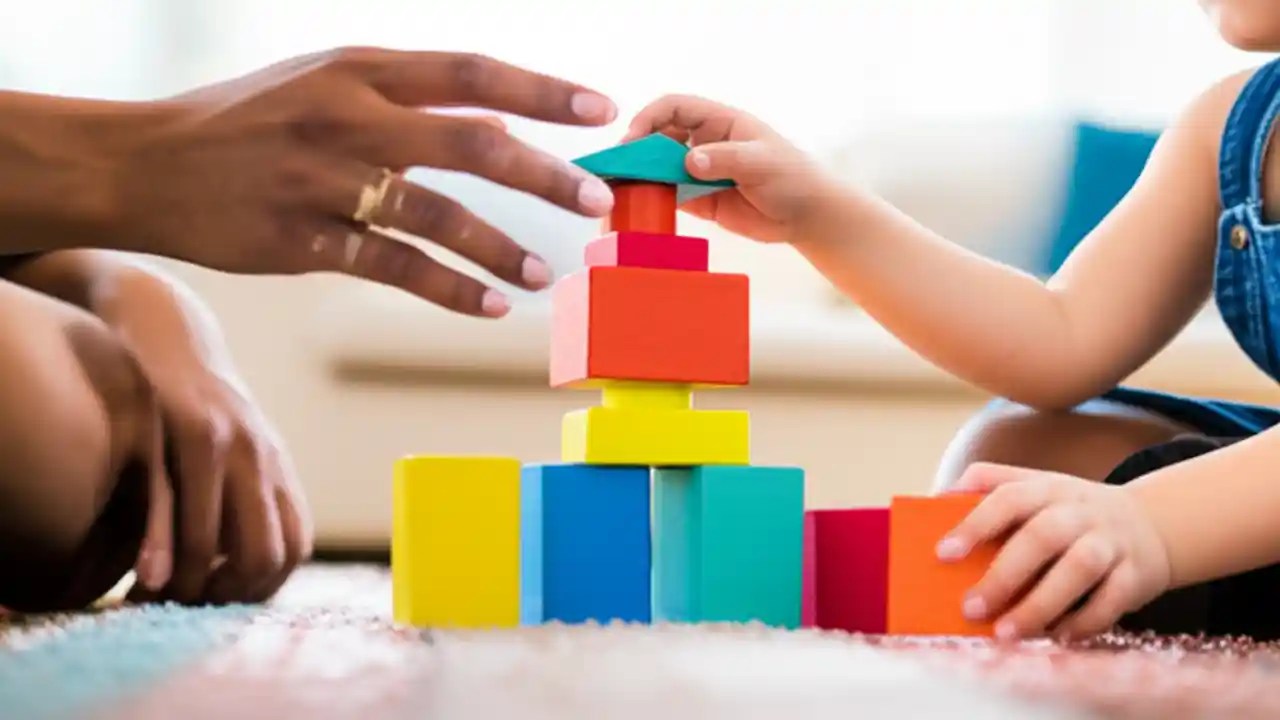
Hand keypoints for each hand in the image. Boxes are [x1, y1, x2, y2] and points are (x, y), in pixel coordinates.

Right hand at [94, 267, 310, 604]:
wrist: (169, 332)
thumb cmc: (195, 406)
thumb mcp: (232, 452)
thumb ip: (246, 502)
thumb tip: (251, 571)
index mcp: (277, 469)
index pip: (293, 549)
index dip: (263, 586)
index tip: (222, 596)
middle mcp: (262, 460)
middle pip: (267, 555)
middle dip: (229, 595)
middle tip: (191, 602)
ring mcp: (227, 444)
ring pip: (219, 542)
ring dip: (189, 581)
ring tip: (157, 591)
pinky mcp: (184, 428)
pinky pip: (176, 507)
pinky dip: (162, 550)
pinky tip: (144, 571)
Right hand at [102, 48, 618, 316]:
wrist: (143, 162)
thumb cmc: (245, 121)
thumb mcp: (319, 78)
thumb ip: (397, 94)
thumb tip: (489, 116)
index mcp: (358, 68)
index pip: (469, 72)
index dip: (540, 91)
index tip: (599, 108)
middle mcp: (346, 116)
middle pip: (469, 144)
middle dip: (542, 174)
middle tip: (594, 201)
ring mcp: (323, 179)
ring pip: (435, 213)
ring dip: (499, 246)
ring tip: (544, 273)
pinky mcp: (301, 239)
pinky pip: (393, 267)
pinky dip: (448, 288)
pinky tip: (489, 305)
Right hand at [622, 94, 834, 243]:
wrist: (807, 215)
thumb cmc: (791, 177)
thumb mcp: (761, 162)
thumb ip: (725, 159)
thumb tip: (689, 160)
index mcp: (719, 121)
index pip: (674, 108)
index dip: (649, 118)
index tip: (634, 139)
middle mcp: (704, 143)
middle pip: (659, 138)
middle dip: (637, 151)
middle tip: (620, 169)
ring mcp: (699, 172)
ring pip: (659, 169)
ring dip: (640, 177)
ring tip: (621, 191)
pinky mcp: (699, 200)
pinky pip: (668, 196)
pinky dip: (653, 200)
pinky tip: (641, 208)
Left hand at [938, 463, 1171, 640]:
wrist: (1151, 523)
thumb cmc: (1070, 512)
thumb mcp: (1036, 487)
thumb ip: (988, 485)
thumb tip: (934, 500)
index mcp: (1047, 488)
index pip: (1008, 497)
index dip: (975, 524)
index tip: (943, 554)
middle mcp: (1079, 511)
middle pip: (1042, 537)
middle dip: (1003, 575)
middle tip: (969, 608)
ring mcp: (1110, 541)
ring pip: (1078, 569)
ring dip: (1040, 605)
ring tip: (1005, 633)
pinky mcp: (1135, 574)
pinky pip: (1111, 601)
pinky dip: (1082, 622)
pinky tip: (1053, 637)